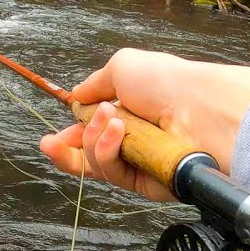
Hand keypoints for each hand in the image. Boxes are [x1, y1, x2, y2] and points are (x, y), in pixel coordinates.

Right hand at [39, 49, 249, 200]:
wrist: (200, 109)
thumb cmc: (166, 82)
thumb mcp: (122, 67)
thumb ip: (94, 84)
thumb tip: (76, 95)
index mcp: (129, 112)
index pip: (93, 130)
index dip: (71, 135)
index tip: (52, 137)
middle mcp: (133, 139)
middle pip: (89, 155)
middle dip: (66, 150)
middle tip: (49, 144)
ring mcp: (139, 162)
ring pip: (97, 163)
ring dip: (94, 140)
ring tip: (110, 120)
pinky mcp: (145, 183)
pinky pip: (114, 173)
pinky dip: (108, 152)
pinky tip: (117, 133)